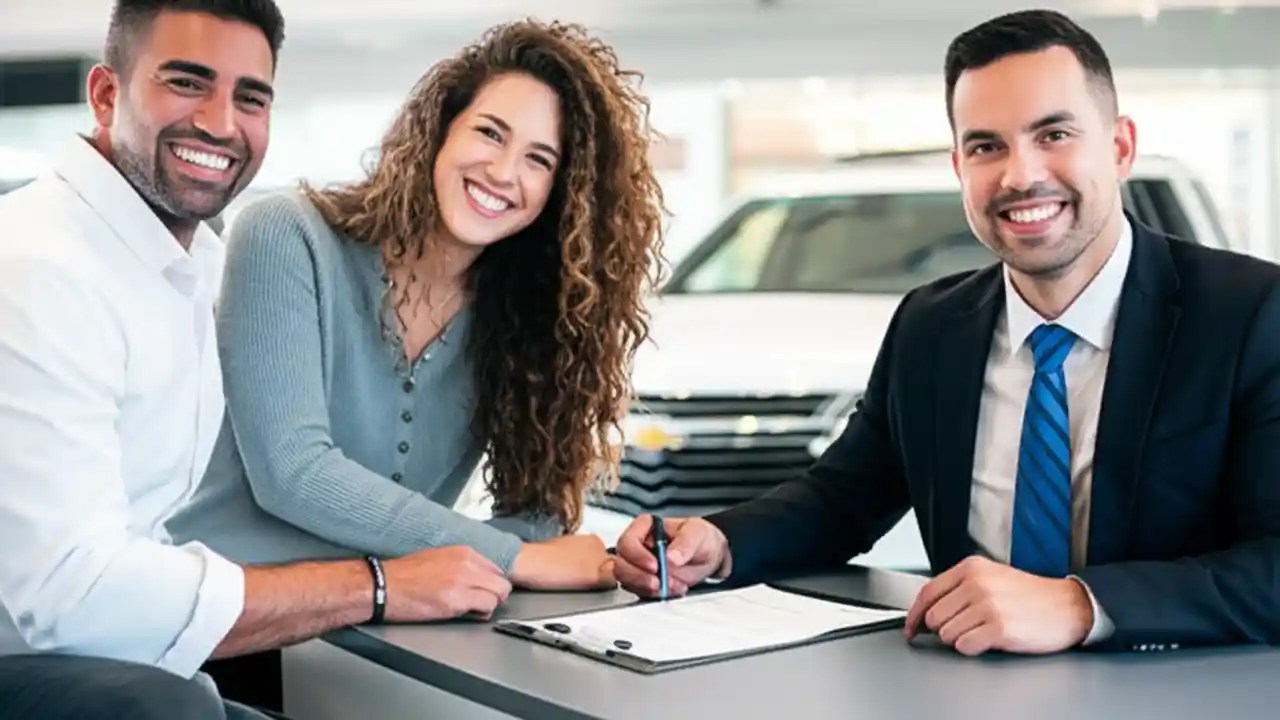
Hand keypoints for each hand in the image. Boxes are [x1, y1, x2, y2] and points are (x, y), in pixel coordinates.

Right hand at [381, 546, 512, 621]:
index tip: (484, 592)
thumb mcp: (437, 559)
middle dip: (495, 595)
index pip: (495, 568)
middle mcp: (467, 563)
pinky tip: (468, 614)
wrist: (383, 586)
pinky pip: (486, 607)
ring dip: (489, 605)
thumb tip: (474, 577)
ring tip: (474, 610)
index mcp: (463, 552)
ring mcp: (463, 580)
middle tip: (482, 604)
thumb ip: (460, 565)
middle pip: (502, 582)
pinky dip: (481, 614)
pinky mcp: (456, 600)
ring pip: (499, 595)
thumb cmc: (403, 576)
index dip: (491, 584)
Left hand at [511, 533, 615, 590]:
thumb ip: (613, 576)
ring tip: (569, 588)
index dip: (610, 580)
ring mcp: (567, 547)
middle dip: (594, 580)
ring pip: (582, 570)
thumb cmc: (551, 568)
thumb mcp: (593, 577)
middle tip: (585, 591)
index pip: (615, 564)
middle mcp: (583, 541)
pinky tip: (558, 584)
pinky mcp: (553, 555)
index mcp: (597, 542)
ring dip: (578, 580)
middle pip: (599, 567)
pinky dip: (564, 578)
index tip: (602, 589)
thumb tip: (625, 577)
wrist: (520, 566)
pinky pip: (566, 571)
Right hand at [612, 515, 729, 597]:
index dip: (637, 555)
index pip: (628, 541)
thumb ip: (684, 543)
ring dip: (648, 588)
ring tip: (672, 586)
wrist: (711, 555)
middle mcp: (637, 546)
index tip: (655, 565)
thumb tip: (670, 558)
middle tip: (658, 583)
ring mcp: (639, 566)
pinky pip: (640, 592)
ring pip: (627, 581)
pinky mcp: (645, 582)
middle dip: (639, 577)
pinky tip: (673, 589)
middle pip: (621, 564)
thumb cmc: (700, 537)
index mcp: (645, 528)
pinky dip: (656, 595)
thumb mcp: (697, 533)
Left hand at [904, 556, 1093, 655]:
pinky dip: (973, 648)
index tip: (911, 628)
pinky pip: (965, 647)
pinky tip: (990, 640)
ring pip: (947, 634)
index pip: (928, 592)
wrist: (1068, 606)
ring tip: (984, 630)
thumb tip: (928, 609)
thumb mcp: (993, 577)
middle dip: (945, 628)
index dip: (915, 614)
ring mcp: (987, 606)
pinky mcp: (998, 628)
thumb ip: (960, 587)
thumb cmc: (1031, 595)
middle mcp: (976, 584)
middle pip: (935, 617)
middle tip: (967, 627)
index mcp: (971, 568)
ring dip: (961, 639)